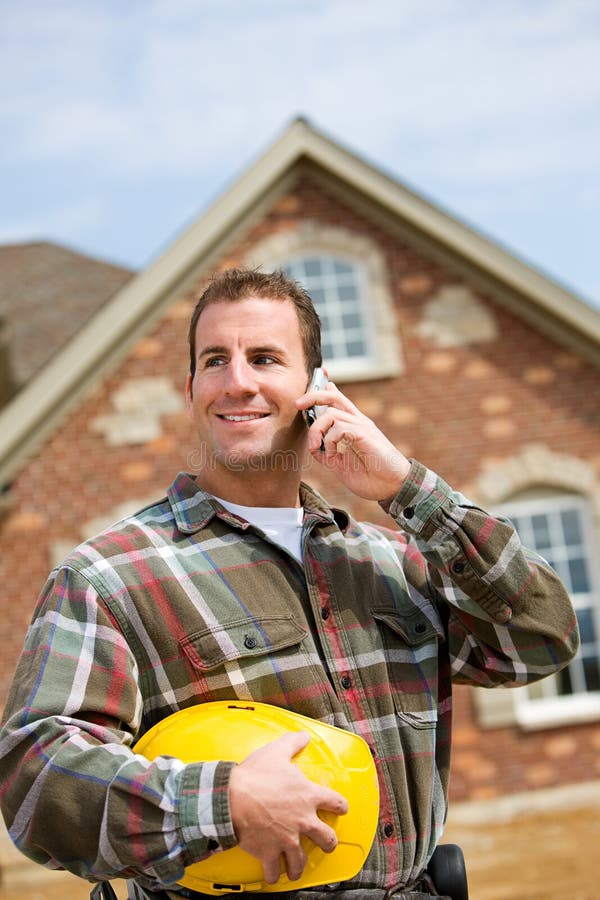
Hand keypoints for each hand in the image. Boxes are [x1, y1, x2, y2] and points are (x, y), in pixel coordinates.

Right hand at [228, 730, 347, 883]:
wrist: (232, 797)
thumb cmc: (255, 774)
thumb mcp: (277, 751)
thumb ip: (293, 743)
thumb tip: (304, 735)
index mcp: (309, 795)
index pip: (336, 802)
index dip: (340, 805)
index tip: (341, 808)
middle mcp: (303, 821)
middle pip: (327, 839)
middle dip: (328, 842)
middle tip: (326, 843)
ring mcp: (288, 839)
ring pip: (301, 861)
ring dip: (299, 866)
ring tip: (296, 868)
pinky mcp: (270, 852)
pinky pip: (274, 872)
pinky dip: (273, 875)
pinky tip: (273, 875)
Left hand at [296, 381, 410, 500]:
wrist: (392, 486)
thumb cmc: (370, 476)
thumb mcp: (340, 465)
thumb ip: (327, 453)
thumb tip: (312, 445)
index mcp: (353, 426)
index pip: (338, 400)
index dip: (325, 389)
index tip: (316, 382)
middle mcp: (358, 422)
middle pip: (333, 397)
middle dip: (313, 396)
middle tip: (298, 405)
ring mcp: (362, 427)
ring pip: (331, 413)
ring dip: (317, 430)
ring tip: (317, 447)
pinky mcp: (365, 435)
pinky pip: (340, 428)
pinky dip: (330, 441)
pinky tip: (334, 454)